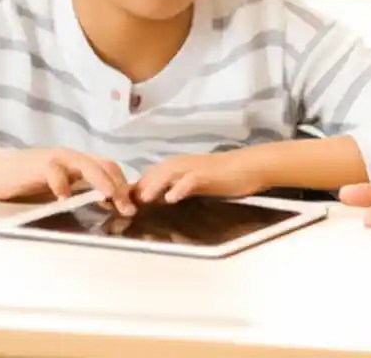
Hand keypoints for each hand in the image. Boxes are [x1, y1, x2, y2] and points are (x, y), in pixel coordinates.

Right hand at [0, 147, 134, 213]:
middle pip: (105, 165)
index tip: (132, 208)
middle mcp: (71, 158)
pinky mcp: (37, 163)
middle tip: (128, 209)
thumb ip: (78, 191)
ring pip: (86, 164)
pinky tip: (65, 198)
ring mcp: (55, 158)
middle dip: (120, 186)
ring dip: (101, 180)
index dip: (125, 187)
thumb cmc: (24, 180)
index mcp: (78, 164)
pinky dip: (62, 183)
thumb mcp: (57, 187)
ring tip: (110, 197)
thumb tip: (106, 205)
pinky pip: (54, 170)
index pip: (110, 170)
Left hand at [134, 151, 269, 204]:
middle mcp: (180, 164)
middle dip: (139, 188)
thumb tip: (158, 199)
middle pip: (153, 173)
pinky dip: (180, 188)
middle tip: (126, 206)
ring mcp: (193, 168)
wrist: (247, 167)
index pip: (148, 176)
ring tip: (142, 200)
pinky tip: (171, 198)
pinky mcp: (206, 174)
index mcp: (176, 166)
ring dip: (154, 186)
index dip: (135, 189)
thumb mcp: (194, 183)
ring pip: (168, 173)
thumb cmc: (222, 176)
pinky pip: (190, 180)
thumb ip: (176, 188)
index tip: (123, 204)